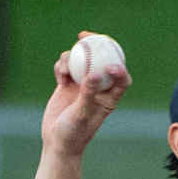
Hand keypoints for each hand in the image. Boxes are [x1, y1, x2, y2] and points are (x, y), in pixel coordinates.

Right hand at [41, 31, 130, 156]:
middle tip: (85, 36)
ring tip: (64, 67)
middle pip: (101, 61)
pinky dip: (61, 66)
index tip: (109, 64)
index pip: (121, 79)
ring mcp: (82, 85)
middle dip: (95, 45)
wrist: (57, 143)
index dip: (119, 67)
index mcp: (108, 98)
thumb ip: (88, 94)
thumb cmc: (73, 134)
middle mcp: (97, 89)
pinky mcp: (67, 85)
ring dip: (71, 57)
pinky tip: (59, 75)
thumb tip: (96, 73)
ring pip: (80, 61)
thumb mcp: (81, 114)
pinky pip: (66, 67)